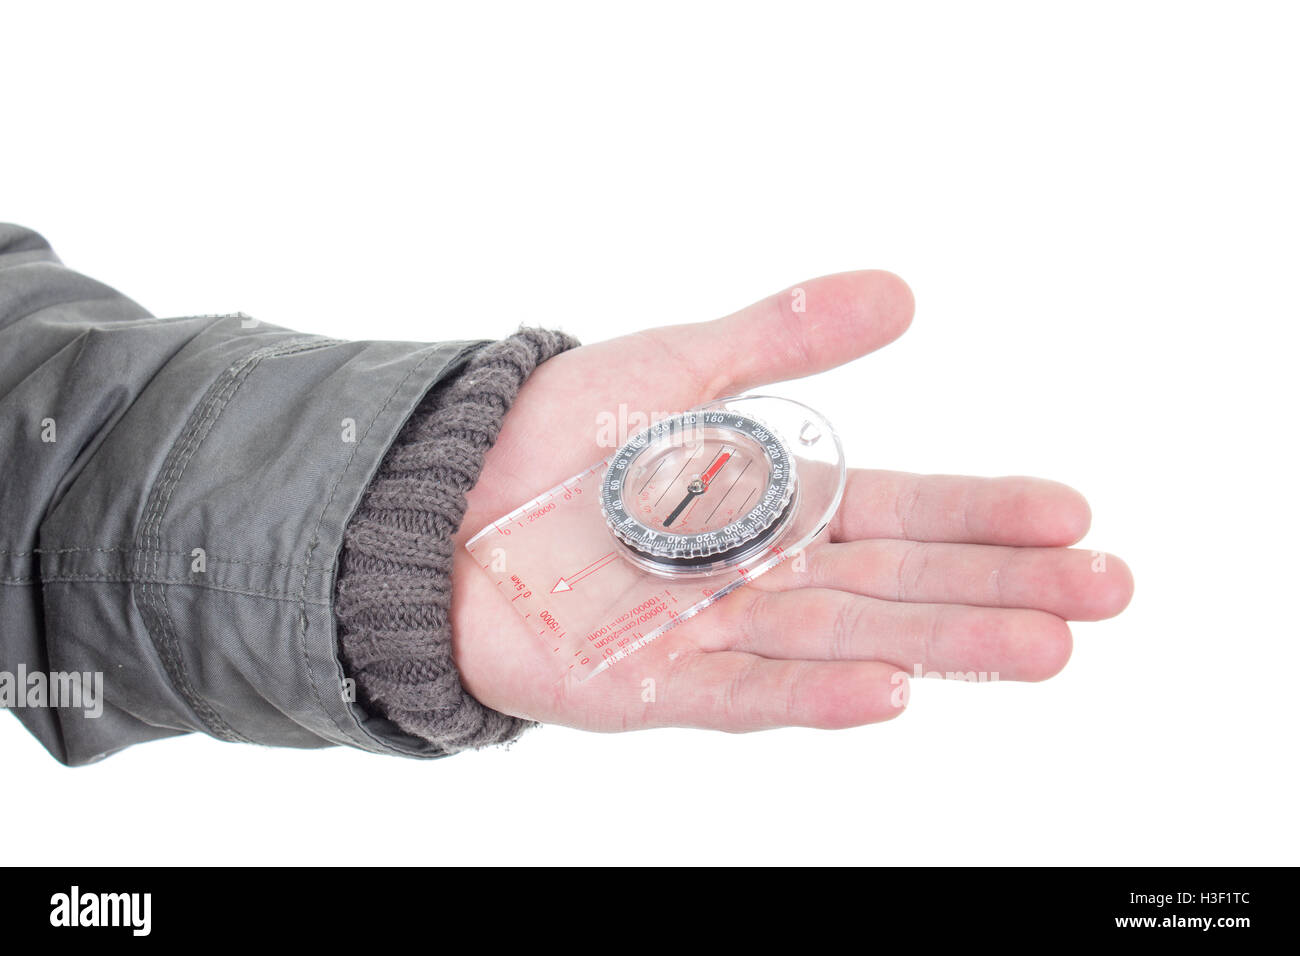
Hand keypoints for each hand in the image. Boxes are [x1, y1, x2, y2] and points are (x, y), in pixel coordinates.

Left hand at [452, 272, 1133, 731]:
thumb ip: (782, 339)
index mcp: (776, 503)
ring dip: (939, 644)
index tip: (1072, 511)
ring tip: (1039, 646)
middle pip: (898, 583)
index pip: (904, 510)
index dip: (986, 511)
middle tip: (1105, 592)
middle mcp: (761, 575)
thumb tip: (901, 292)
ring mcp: (711, 634)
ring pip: (842, 642)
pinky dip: (812, 693)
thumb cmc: (556, 439)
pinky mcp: (648, 684)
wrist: (440, 500)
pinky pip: (739, 691)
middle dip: (1001, 586)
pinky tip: (890, 688)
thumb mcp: (679, 363)